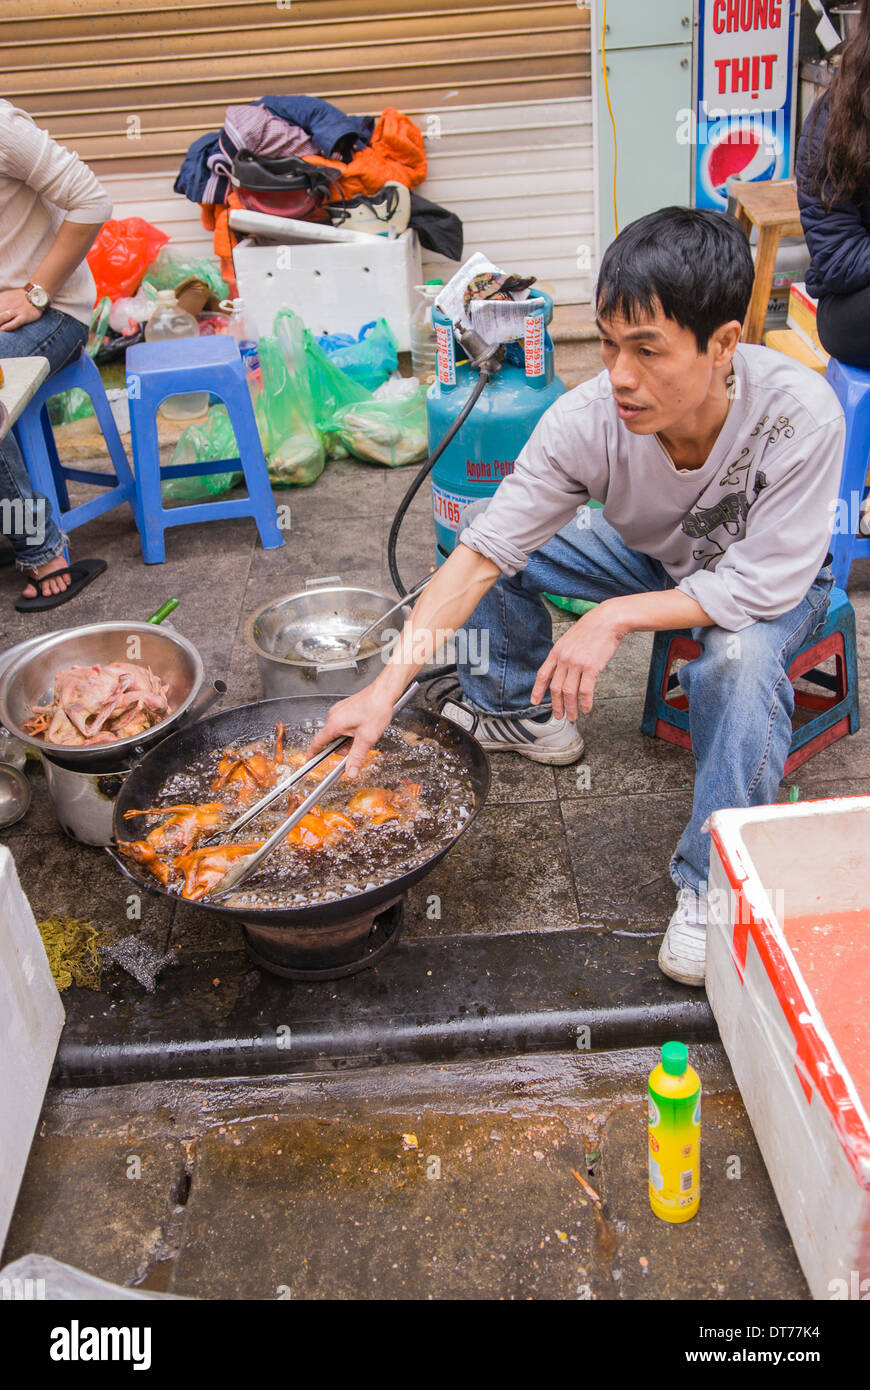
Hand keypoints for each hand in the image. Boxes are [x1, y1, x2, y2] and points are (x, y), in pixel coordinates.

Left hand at [0, 289, 43, 330]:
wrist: (34, 294)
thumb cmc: (19, 298)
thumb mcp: (4, 297)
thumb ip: (0, 302)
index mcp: (0, 300)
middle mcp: (6, 305)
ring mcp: (15, 311)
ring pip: (2, 318)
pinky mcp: (24, 316)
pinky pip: (15, 322)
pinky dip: (8, 326)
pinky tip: (3, 329)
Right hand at [307, 683, 399, 777]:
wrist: (384, 692)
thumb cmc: (376, 709)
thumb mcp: (367, 738)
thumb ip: (357, 757)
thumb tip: (351, 772)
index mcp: (335, 723)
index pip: (317, 742)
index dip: (313, 753)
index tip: (309, 761)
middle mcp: (334, 716)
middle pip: (330, 739)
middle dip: (342, 747)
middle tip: (357, 747)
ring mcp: (339, 711)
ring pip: (338, 732)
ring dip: (348, 738)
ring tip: (363, 735)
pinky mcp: (345, 708)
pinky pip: (343, 724)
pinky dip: (351, 731)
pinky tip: (363, 728)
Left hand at [530, 603, 624, 719]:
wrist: (606, 621)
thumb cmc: (591, 629)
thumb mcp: (569, 640)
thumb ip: (563, 655)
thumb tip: (561, 670)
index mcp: (556, 652)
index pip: (542, 675)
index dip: (537, 690)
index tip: (534, 702)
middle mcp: (564, 659)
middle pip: (555, 688)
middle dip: (556, 705)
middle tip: (559, 715)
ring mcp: (577, 663)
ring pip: (569, 692)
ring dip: (570, 707)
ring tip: (573, 716)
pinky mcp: (591, 667)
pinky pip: (585, 690)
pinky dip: (585, 702)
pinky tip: (586, 709)